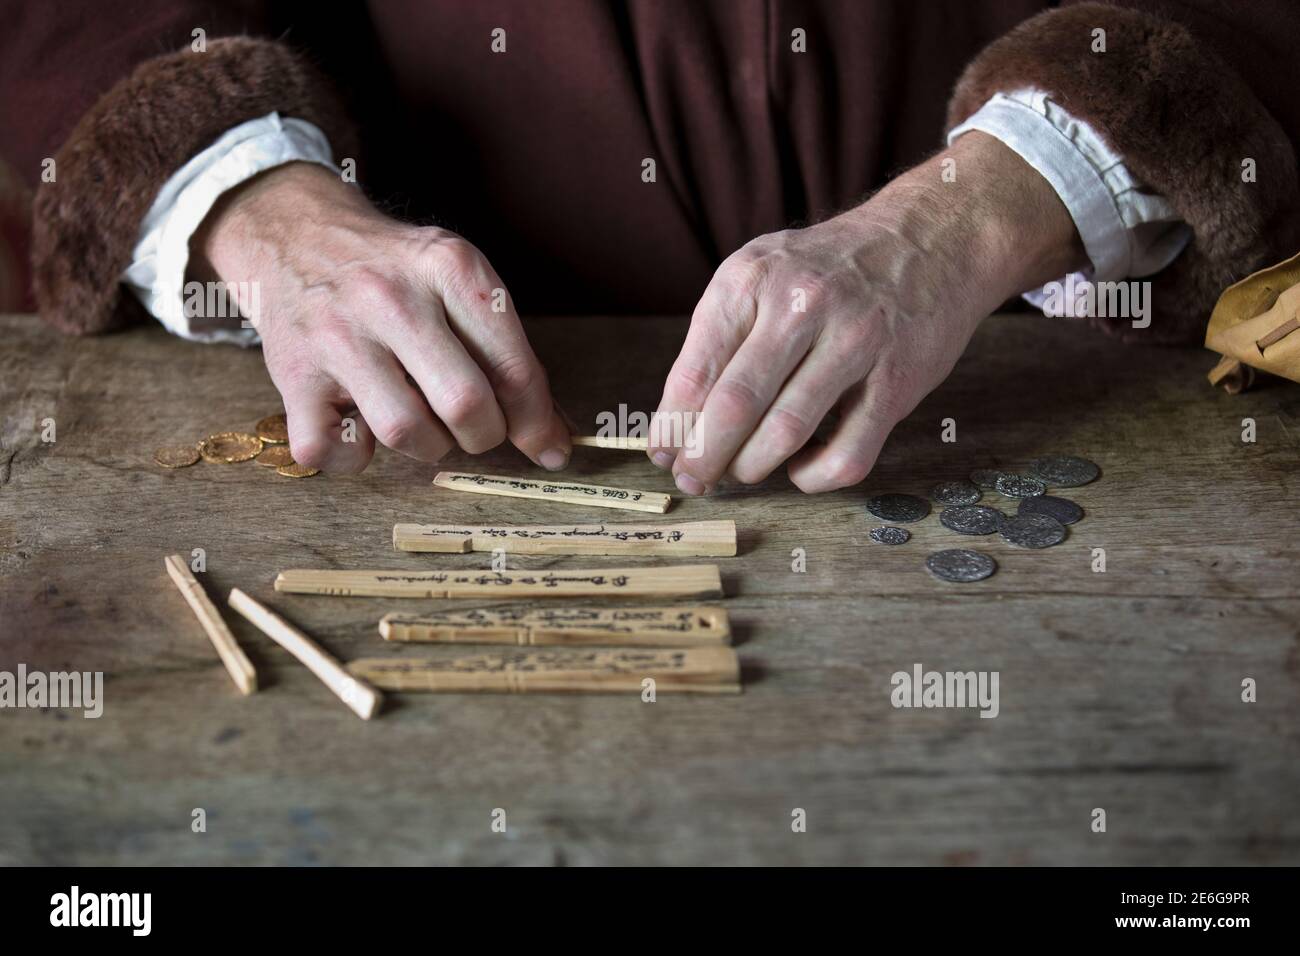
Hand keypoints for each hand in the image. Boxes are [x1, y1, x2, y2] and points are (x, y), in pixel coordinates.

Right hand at [191, 162, 569, 472]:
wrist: (296, 232)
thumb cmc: (394, 271)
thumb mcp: (457, 280)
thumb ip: (505, 351)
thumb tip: (553, 434)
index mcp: (449, 268)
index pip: (513, 367)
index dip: (538, 422)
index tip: (548, 449)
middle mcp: (392, 298)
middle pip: (465, 404)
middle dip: (484, 435)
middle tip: (475, 427)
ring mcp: (337, 336)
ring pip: (405, 431)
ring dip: (427, 447)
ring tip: (422, 421)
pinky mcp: (292, 373)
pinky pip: (331, 450)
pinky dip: (354, 458)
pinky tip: (363, 430)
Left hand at [648, 132, 1084, 493]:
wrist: (929, 239)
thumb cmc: (828, 269)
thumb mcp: (760, 273)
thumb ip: (719, 338)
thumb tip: (676, 424)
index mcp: (752, 280)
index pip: (694, 371)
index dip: (671, 426)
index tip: (662, 454)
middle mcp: (801, 305)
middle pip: (734, 405)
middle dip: (703, 456)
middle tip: (693, 478)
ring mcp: (855, 342)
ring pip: (785, 433)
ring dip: (751, 467)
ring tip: (740, 473)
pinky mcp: (897, 381)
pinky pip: (848, 454)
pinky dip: (814, 477)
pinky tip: (801, 468)